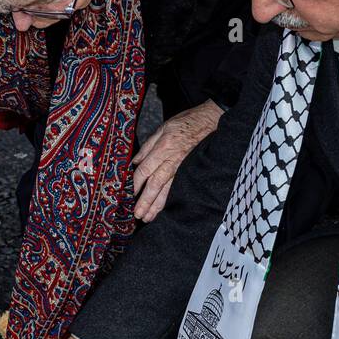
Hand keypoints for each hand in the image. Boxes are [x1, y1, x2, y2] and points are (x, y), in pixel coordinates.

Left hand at [132, 100, 221, 221]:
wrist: (209, 121)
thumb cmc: (185, 123)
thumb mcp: (163, 128)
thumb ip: (148, 146)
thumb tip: (135, 162)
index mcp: (163, 148)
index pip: (145, 170)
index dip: (135, 184)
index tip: (128, 194)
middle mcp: (171, 161)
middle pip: (155, 184)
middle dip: (145, 201)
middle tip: (137, 214)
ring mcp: (181, 168)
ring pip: (167, 191)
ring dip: (156, 206)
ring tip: (148, 218)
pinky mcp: (188, 172)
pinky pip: (177, 189)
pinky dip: (169, 201)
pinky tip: (163, 210)